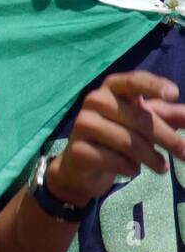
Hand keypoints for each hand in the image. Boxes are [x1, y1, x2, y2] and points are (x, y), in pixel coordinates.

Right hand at [47, 71, 184, 208]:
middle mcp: (94, 101)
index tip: (174, 94)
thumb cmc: (119, 134)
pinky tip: (133, 169)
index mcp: (112, 89)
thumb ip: (170, 116)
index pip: (132, 82)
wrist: (82, 163)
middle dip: (166, 138)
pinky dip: (130, 168)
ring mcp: (83, 124)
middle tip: (184, 153)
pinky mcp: (77, 149)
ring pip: (126, 141)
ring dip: (151, 157)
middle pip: (139, 118)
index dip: (152, 86)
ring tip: (162, 167)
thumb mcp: (145, 122)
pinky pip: (112, 160)